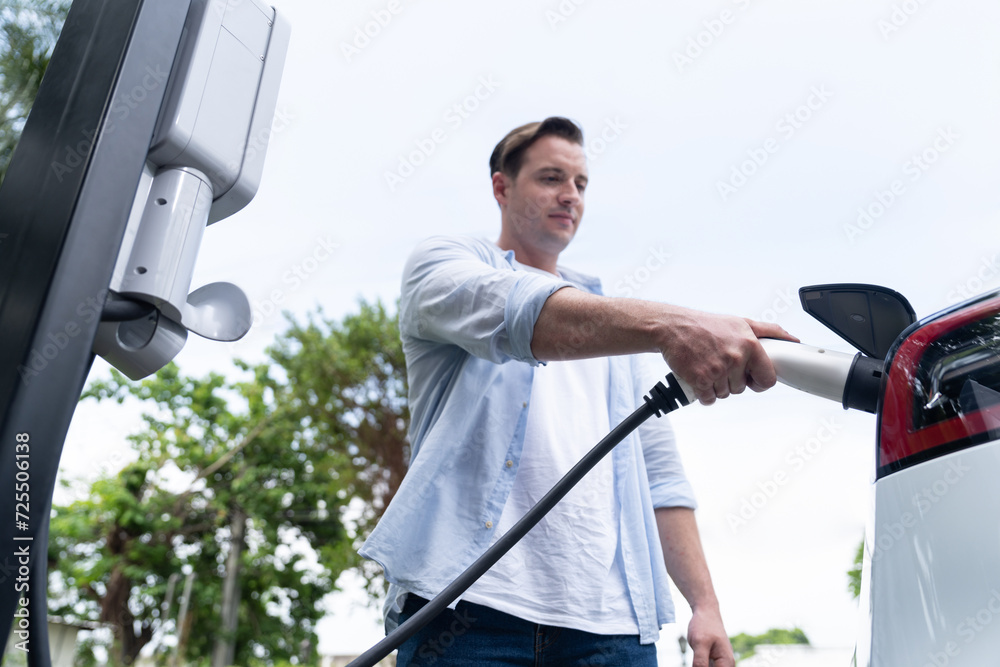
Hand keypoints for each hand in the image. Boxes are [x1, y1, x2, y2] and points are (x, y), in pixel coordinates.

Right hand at [660, 307, 797, 404]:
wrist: (673, 327)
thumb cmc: (706, 325)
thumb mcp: (741, 322)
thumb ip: (769, 331)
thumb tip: (792, 339)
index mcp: (749, 345)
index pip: (768, 379)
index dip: (759, 382)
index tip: (751, 379)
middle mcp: (736, 358)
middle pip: (741, 388)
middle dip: (731, 380)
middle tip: (719, 363)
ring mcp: (718, 370)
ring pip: (725, 394)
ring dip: (716, 386)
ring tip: (708, 367)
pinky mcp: (700, 379)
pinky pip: (709, 399)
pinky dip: (703, 393)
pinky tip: (699, 377)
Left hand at [687, 605, 734, 666]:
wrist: (705, 611)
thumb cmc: (704, 625)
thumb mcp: (699, 643)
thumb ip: (700, 662)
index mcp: (726, 663)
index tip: (697, 665)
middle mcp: (725, 665)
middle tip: (695, 661)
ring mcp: (719, 663)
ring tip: (695, 658)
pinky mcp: (711, 660)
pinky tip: (694, 663)